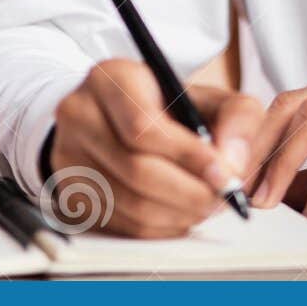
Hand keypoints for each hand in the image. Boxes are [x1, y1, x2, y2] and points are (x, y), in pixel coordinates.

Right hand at [48, 58, 267, 237]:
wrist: (118, 117)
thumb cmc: (169, 106)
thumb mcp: (208, 95)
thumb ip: (237, 116)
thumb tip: (232, 163)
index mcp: (112, 79)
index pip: (143, 127)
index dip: (188, 156)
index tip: (225, 175)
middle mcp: (80, 115)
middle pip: (137, 169)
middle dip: (190, 191)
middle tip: (223, 198)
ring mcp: (69, 156)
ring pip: (130, 202)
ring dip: (179, 213)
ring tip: (208, 205)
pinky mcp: (72, 193)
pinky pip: (122, 223)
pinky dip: (161, 226)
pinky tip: (183, 214)